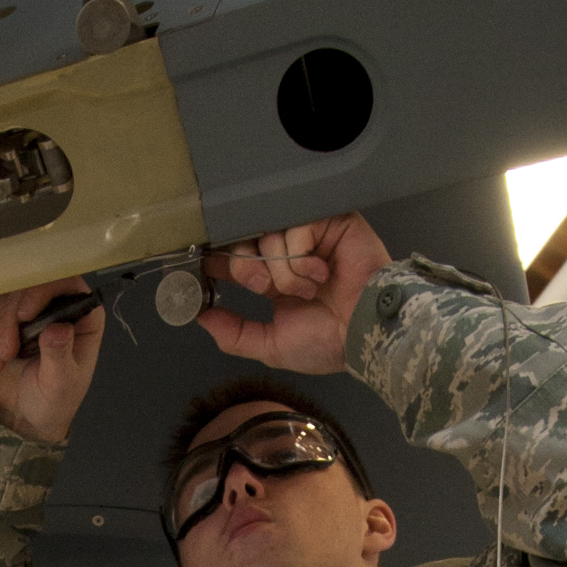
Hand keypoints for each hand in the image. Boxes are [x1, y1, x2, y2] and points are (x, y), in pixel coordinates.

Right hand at [0, 282, 104, 444]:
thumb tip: (57, 328)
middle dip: (9, 319)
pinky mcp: (10, 322)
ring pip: (6, 301)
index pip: (67, 284)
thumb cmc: (54, 402)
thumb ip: (59, 354)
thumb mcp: (60, 383)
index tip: (24, 315)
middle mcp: (60, 310)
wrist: (27, 417)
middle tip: (7, 351)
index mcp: (84, 320)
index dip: (42, 291)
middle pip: (29, 289)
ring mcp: (33, 313)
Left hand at [197, 215, 391, 375]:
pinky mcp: (330, 221)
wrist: (365, 333)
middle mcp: (290, 253)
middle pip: (245, 241)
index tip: (203, 265)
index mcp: (275, 278)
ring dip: (284, 271)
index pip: (237, 257)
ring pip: (269, 235)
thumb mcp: (272, 345)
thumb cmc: (329, 343)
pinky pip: (295, 226)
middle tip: (264, 287)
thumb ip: (235, 334)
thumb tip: (202, 319)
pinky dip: (302, 257)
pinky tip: (322, 273)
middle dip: (247, 268)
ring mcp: (310, 235)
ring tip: (309, 289)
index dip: (219, 260)